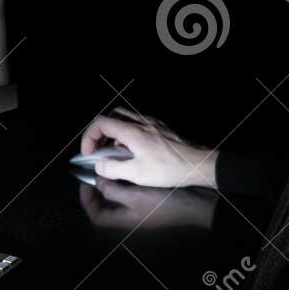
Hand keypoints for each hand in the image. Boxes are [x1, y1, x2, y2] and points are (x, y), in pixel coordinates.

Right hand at [79, 107, 217, 188]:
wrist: (198, 164)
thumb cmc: (170, 169)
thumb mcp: (137, 174)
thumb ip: (113, 168)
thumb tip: (99, 165)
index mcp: (132, 131)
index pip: (101, 123)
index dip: (90, 137)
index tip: (90, 153)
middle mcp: (141, 122)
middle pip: (112, 115)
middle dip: (101, 131)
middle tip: (100, 149)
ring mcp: (152, 123)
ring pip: (125, 118)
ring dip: (115, 132)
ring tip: (116, 152)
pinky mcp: (161, 128)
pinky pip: (138, 123)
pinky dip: (129, 133)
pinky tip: (134, 150)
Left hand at [79, 176, 218, 230]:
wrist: (197, 204)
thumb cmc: (165, 202)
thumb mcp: (135, 195)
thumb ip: (113, 190)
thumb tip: (98, 182)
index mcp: (125, 219)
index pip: (96, 216)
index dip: (86, 200)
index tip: (84, 181)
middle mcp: (131, 216)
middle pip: (107, 205)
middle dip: (99, 188)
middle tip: (98, 170)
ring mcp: (142, 209)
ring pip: (119, 196)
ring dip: (113, 182)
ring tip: (112, 165)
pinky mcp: (152, 201)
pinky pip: (133, 191)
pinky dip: (128, 179)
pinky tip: (131, 165)